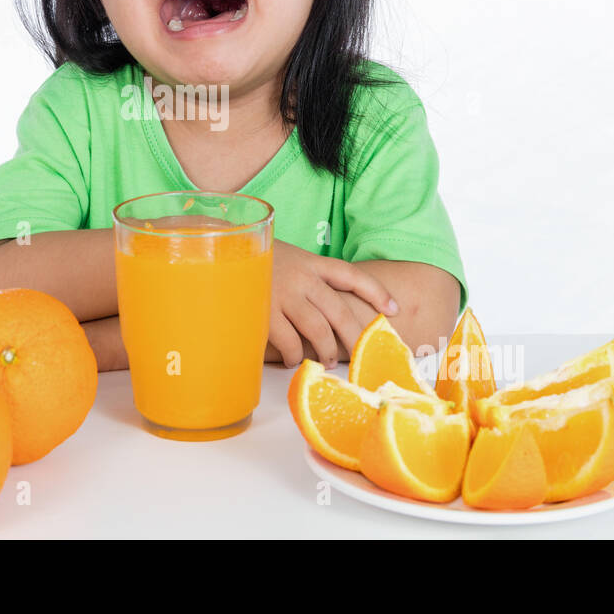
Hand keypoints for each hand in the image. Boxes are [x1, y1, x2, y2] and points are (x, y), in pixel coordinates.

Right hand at [267, 240, 398, 368]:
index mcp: (310, 262)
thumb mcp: (287, 258)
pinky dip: (297, 356)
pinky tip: (295, 360)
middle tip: (359, 353)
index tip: (394, 309)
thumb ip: (308, 277)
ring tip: (328, 361)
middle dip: (354, 337)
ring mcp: (284, 295)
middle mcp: (302, 277)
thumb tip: (331, 307)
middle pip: (339, 311)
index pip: (351, 275)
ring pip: (318, 330)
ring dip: (327, 351)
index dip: (376, 292)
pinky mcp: (265, 312)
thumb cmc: (255, 262)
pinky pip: (290, 342)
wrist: (219, 252)